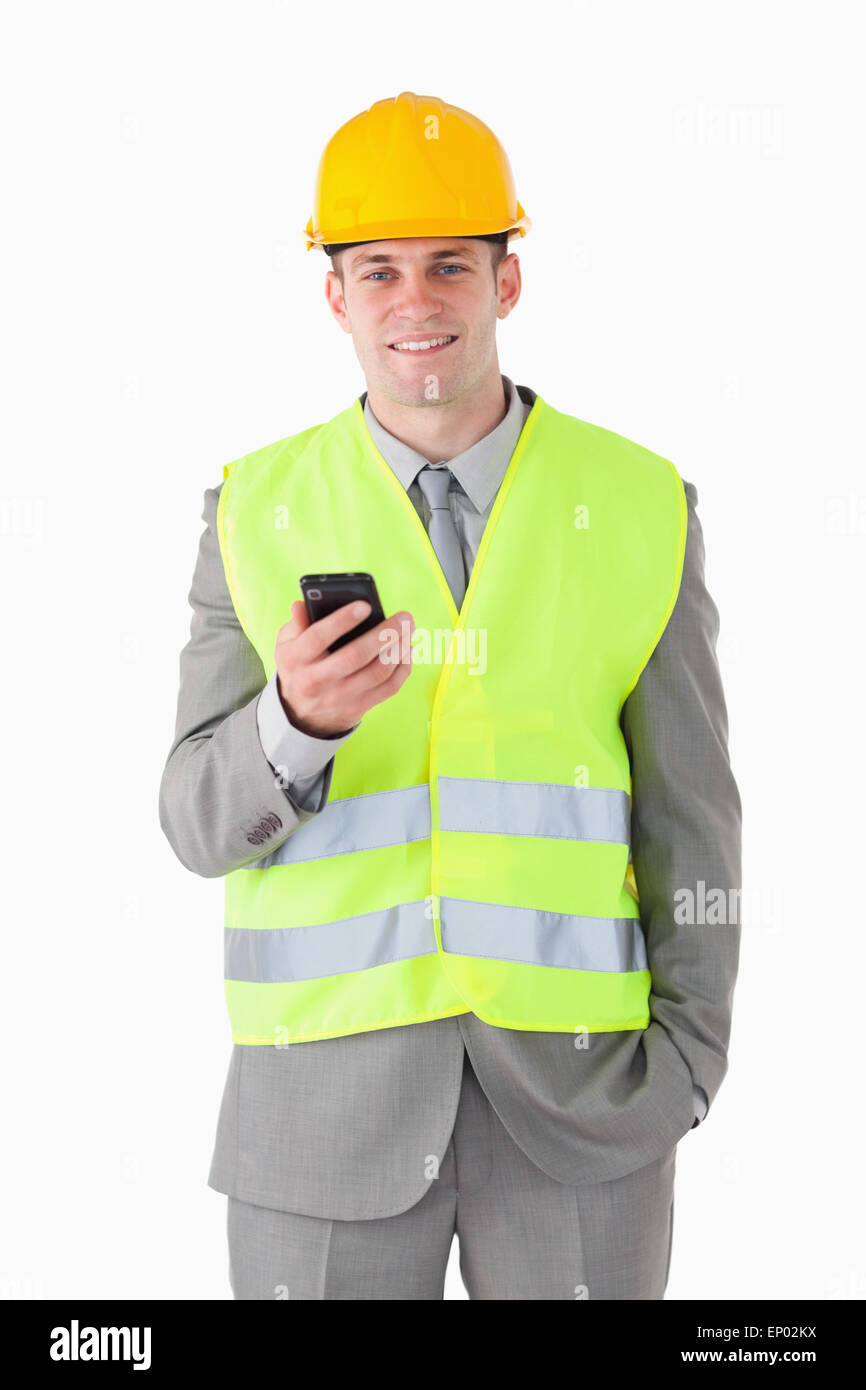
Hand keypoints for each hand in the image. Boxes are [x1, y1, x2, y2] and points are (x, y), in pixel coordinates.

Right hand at [274, 600, 414, 737]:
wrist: (301, 712)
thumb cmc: (299, 666)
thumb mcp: (287, 644)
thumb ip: (297, 623)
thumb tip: (301, 604)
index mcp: (296, 659)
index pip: (318, 637)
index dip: (342, 621)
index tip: (365, 606)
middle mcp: (317, 680)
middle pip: (356, 656)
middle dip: (384, 634)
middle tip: (404, 617)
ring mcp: (339, 697)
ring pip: (377, 673)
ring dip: (398, 649)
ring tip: (409, 630)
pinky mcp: (358, 707)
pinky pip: (388, 688)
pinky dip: (403, 668)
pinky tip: (407, 650)